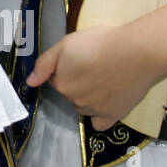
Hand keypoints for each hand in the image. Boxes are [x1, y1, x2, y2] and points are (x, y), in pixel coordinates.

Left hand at [27, 24, 162, 129]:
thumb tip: (29, 82)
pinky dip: (100, 116)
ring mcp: (94, 111)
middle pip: (70, 92)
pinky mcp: (113, 116)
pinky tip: (106, 103)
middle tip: (95, 66)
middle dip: (77, 81)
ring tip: (105, 79)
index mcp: (61, 83)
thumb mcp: (65, 44)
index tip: (80, 59)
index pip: (56, 79)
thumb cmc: (100, 43)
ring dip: (88, 97)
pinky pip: (99, 123)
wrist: (136, 52)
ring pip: (83, 106)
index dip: (66, 68)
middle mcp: (74, 101)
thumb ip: (44, 64)